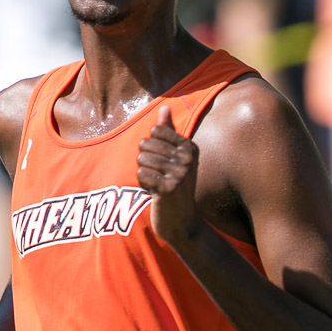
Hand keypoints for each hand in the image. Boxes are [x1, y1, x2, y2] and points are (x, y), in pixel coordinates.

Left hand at [138, 103, 200, 247]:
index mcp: (190, 147)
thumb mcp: (176, 158)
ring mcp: (179, 173)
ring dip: (144, 174)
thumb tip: (164, 107)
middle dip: (146, 162)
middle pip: (146, 145)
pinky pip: (141, 175)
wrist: (183, 223)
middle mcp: (187, 158)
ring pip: (141, 160)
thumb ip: (169, 132)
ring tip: (157, 185)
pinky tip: (154, 194)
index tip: (163, 164)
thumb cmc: (176, 188)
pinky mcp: (168, 188)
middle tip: (159, 177)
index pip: (155, 131)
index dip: (151, 148)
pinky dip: (143, 185)